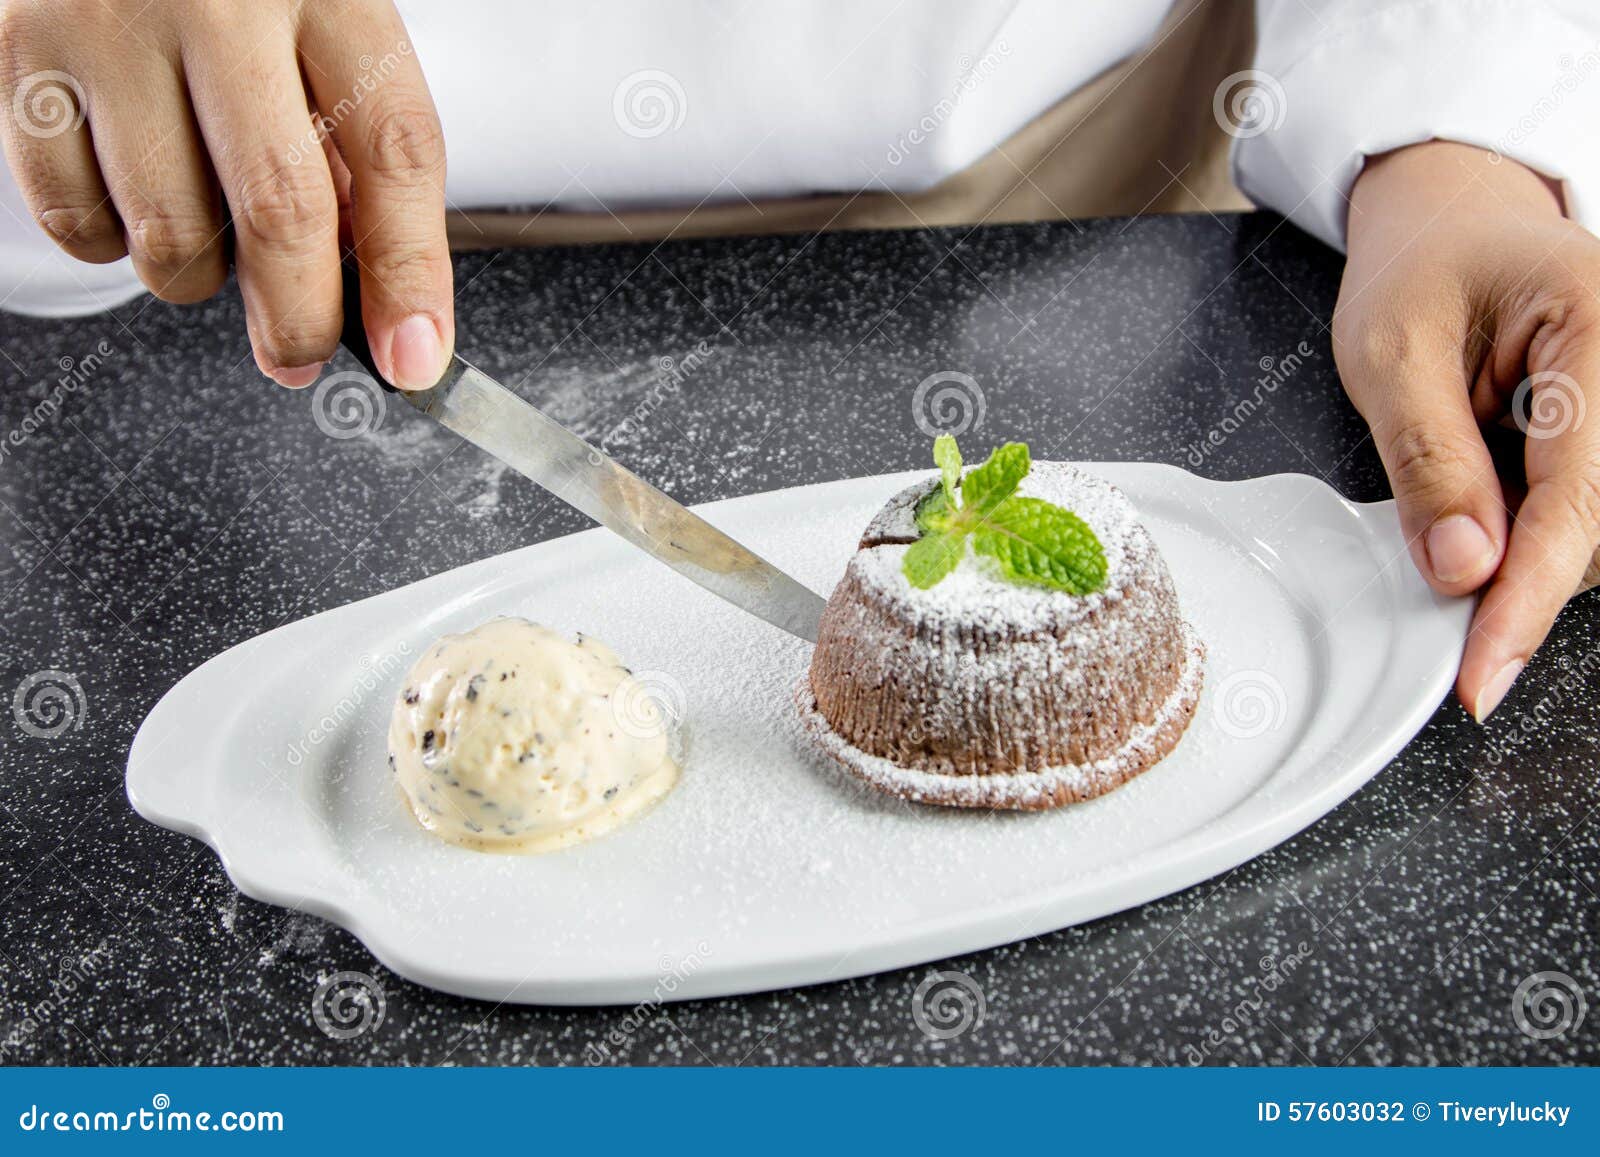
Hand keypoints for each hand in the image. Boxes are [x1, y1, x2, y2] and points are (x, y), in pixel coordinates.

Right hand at [0, 0, 452, 388]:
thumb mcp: (318, 30)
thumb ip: (349, 149)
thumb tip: (374, 301)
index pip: (394, 150)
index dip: (411, 274)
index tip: (416, 356)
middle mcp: (218, 0)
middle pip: (280, 209)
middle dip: (298, 317)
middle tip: (297, 354)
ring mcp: (109, 25)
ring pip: (172, 235)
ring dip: (199, 275)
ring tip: (205, 221)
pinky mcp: (20, 56)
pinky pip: (76, 220)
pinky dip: (112, 241)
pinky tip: (130, 186)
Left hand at [1335, 140, 1599, 720]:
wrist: (1454, 216)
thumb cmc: (1422, 265)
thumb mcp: (1391, 352)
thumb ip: (1429, 461)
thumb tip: (1464, 572)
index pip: (1576, 501)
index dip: (1525, 601)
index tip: (1482, 676)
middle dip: (1527, 578)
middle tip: (1448, 576)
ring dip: (1535, 554)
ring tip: (1465, 502)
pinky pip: (1592, 507)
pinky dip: (1544, 530)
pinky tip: (1495, 509)